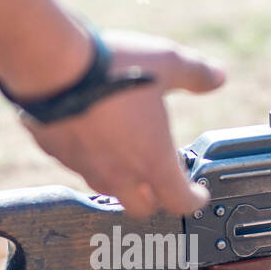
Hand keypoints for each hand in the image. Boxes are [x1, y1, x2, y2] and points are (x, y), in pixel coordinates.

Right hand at [21, 30, 224, 217]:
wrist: (52, 62)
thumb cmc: (114, 67)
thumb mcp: (167, 62)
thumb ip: (196, 74)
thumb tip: (218, 76)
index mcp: (152, 160)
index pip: (179, 201)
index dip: (193, 200)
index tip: (197, 193)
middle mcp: (118, 173)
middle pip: (141, 207)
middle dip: (156, 199)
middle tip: (162, 179)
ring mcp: (84, 167)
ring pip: (107, 188)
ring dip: (121, 180)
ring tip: (125, 155)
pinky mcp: (57, 154)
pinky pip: (76, 165)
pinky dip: (89, 156)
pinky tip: (90, 132)